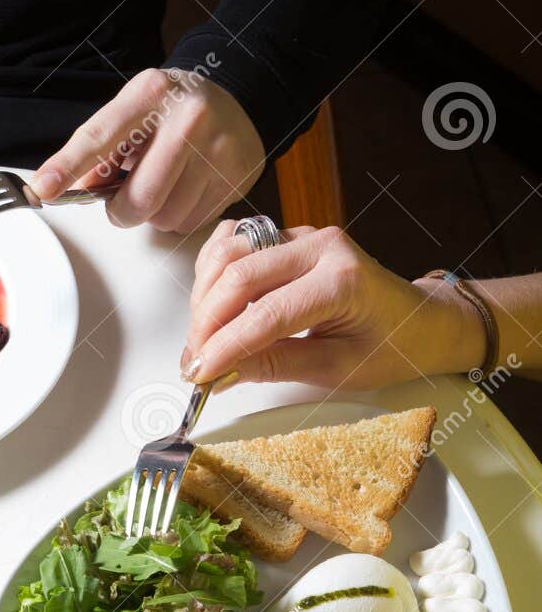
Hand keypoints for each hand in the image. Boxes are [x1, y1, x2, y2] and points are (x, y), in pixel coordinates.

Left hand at [29, 71, 263, 235]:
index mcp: (150, 95)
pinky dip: (181, 215)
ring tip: (166, 182)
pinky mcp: (237, 176)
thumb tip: (77, 189)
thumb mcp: (133, 111)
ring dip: (156, 213)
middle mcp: (188, 119)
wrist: (238, 98)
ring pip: (166, 218)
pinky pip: (191, 223)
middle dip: (123, 211)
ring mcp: (218, 149)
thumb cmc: (172, 109)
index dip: (68, 166)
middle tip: (125, 198)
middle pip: (140, 199)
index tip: (43, 188)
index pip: (100, 138)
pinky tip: (188, 188)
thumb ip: (102, 149)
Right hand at [182, 222, 485, 389]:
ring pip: (231, 252)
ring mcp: (303, 235)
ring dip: (205, 297)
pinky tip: (212, 303)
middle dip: (206, 323)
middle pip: (240, 275)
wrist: (420, 321)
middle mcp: (321, 246)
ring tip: (202, 339)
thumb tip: (221, 373)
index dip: (224, 347)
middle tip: (192, 363)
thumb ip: (276, 365)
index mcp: (342, 281)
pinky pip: (237, 242)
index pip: (266, 314)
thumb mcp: (337, 369)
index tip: (198, 376)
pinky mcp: (290, 236)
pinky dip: (215, 270)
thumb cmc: (391, 347)